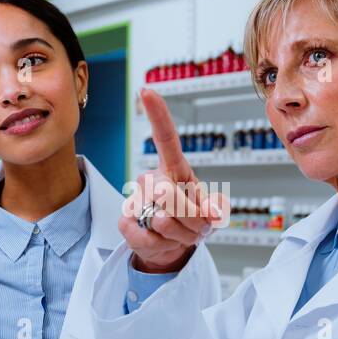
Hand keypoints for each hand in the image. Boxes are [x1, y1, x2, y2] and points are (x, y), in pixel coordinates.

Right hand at [121, 88, 226, 273]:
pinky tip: (164, 241)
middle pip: (168, 193)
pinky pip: (147, 237)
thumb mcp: (211, 215)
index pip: (166, 139)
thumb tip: (200, 213)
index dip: (157, 115)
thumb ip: (211, 211)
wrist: (174, 247)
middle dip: (191, 217)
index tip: (146, 91)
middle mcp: (152, 180)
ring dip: (181, 234)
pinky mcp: (126, 223)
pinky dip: (164, 245)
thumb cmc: (194, 223)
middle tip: (195, 225)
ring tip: (182, 233)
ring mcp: (137, 201)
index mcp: (175, 170)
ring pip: (162, 219)